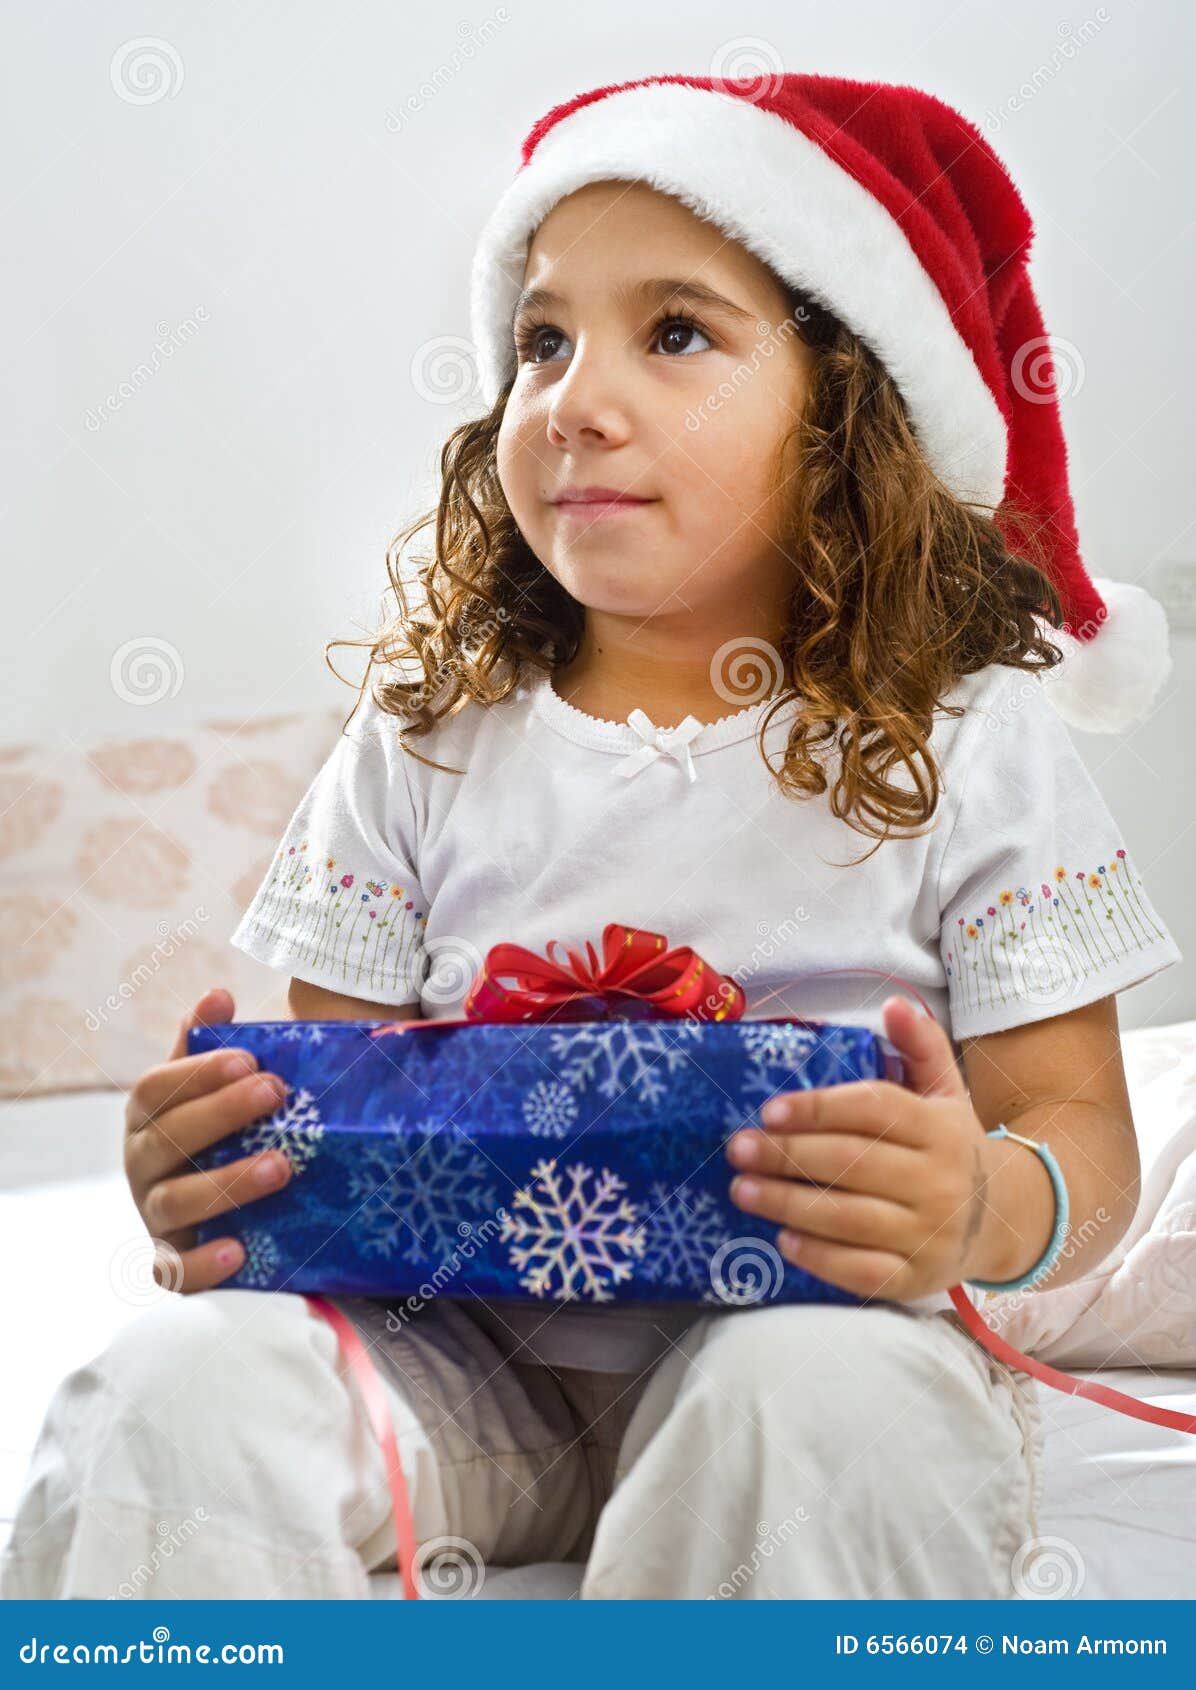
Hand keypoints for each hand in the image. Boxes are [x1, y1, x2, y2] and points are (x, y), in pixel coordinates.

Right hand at [123, 987, 292, 1293]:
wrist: (234, 1205)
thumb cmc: (225, 1130)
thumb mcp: (217, 1086)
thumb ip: (210, 1043)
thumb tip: (217, 994)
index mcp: (147, 1116)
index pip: (155, 1088)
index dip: (198, 1072)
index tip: (250, 1057)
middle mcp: (142, 1164)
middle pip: (167, 1138)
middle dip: (221, 1114)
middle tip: (276, 1092)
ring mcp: (154, 1216)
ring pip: (175, 1202)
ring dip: (228, 1182)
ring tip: (282, 1165)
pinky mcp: (174, 1263)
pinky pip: (177, 1271)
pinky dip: (204, 1264)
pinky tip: (240, 1250)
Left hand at [726, 996, 994, 1300]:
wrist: (1003, 1219)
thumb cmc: (951, 1147)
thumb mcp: (945, 1091)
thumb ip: (921, 1046)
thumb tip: (894, 1003)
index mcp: (940, 1129)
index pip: (873, 1111)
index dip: (819, 1109)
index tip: (769, 1110)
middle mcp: (939, 1182)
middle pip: (852, 1163)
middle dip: (787, 1156)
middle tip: (739, 1150)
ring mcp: (929, 1235)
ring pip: (849, 1218)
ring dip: (788, 1204)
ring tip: (743, 1190)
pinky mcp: (916, 1279)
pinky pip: (861, 1272)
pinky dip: (819, 1257)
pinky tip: (782, 1239)